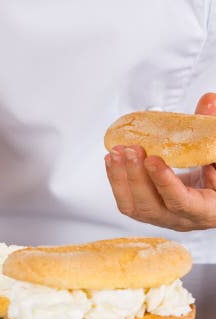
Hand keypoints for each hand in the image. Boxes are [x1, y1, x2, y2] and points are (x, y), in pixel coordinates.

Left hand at [105, 93, 215, 230]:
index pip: (182, 202)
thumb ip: (213, 130)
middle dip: (137, 176)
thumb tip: (208, 99)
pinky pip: (126, 201)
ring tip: (117, 151)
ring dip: (121, 177)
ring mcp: (161, 217)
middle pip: (151, 206)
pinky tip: (112, 159)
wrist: (212, 194)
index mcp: (206, 210)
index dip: (165, 182)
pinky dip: (116, 180)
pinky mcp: (145, 210)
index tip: (152, 159)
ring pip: (133, 206)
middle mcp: (181, 219)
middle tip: (132, 149)